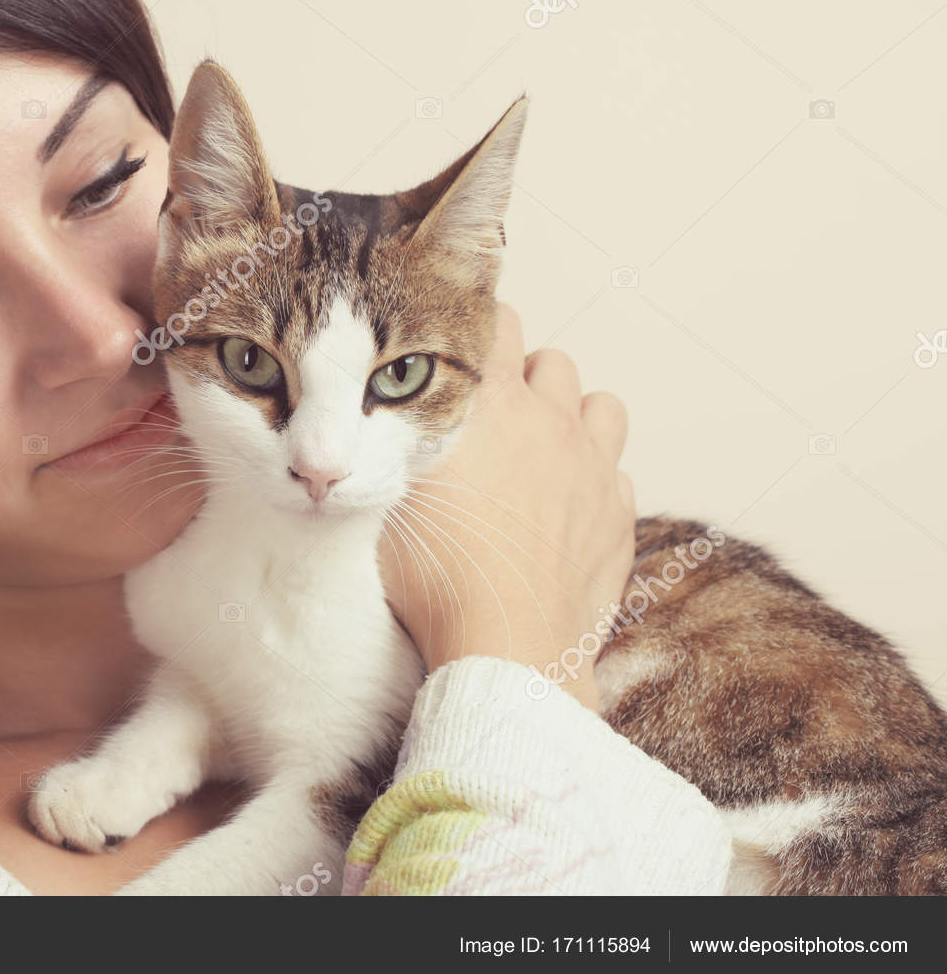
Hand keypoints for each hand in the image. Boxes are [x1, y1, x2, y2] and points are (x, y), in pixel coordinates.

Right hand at [378, 302, 634, 708]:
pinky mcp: (617, 515)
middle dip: (524, 375)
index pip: (497, 324)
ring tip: (540, 449)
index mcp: (492, 407)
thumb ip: (390, 450)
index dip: (475, 332)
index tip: (458, 354)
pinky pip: (617, 471)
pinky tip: (564, 506)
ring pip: (600, 405)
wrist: (508, 649)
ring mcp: (594, 467)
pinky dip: (595, 477)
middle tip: (492, 414)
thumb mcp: (389, 503)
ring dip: (572, 416)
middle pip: (551, 360)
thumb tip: (356, 431)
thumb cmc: (437, 577)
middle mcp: (550, 422)